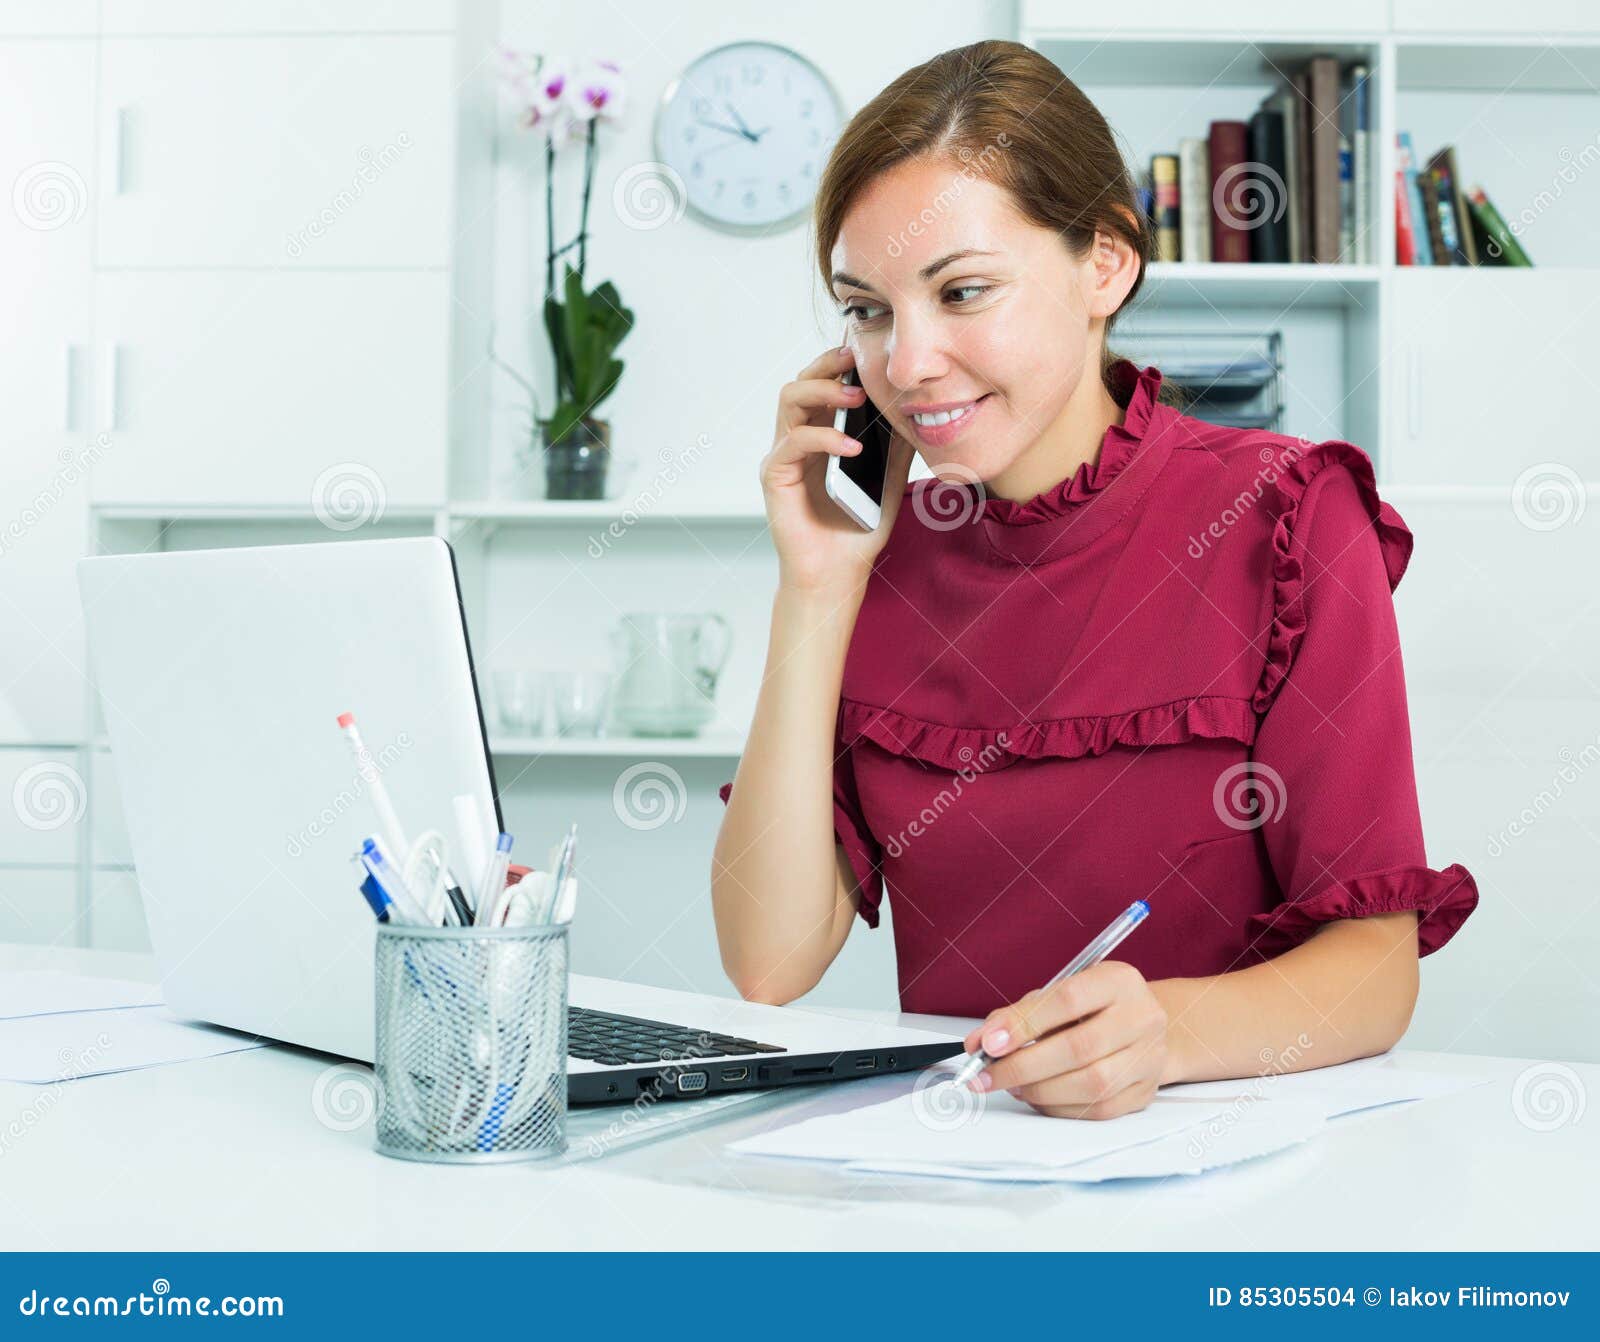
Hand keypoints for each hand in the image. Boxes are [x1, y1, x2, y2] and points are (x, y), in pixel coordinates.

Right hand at [761, 343, 914, 595]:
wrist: (835, 576)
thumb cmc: (856, 533)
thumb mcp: (888, 484)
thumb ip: (895, 450)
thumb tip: (916, 414)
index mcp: (820, 438)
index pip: (822, 385)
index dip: (839, 363)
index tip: (866, 351)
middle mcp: (796, 440)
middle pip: (800, 381)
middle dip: (827, 363)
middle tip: (856, 359)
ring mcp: (783, 456)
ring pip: (789, 399)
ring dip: (823, 389)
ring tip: (856, 397)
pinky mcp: (775, 476)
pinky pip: (794, 441)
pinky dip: (824, 437)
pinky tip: (852, 447)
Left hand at [960, 961, 1168, 1119]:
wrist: (1143, 1027)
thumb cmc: (1093, 1008)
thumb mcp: (1059, 994)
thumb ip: (1019, 1014)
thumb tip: (980, 1042)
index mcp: (1118, 981)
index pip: (1068, 999)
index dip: (1023, 1023)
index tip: (988, 1043)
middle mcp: (1142, 1017)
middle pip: (1079, 1048)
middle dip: (1022, 1066)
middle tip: (987, 1075)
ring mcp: (1149, 1057)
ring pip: (1090, 1084)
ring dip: (1039, 1090)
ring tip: (1011, 1085)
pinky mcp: (1145, 1091)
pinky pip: (1098, 1109)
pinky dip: (1058, 1107)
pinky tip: (1037, 1097)